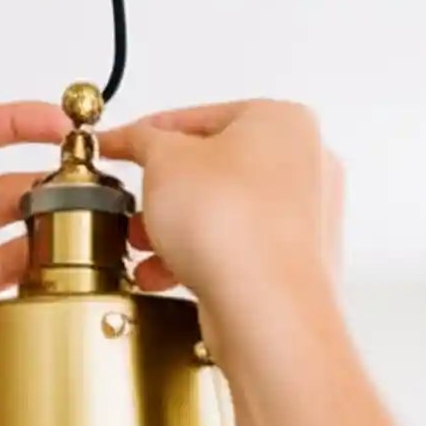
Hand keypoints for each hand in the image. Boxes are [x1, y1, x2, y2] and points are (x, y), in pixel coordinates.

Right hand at [98, 100, 343, 306]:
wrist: (264, 307)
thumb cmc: (229, 224)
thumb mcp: (164, 160)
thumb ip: (145, 140)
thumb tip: (140, 138)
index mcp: (282, 121)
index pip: (198, 117)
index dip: (148, 134)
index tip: (119, 146)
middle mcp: (306, 164)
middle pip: (212, 169)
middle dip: (164, 193)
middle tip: (132, 204)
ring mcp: (306, 218)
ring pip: (222, 213)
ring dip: (175, 230)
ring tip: (142, 246)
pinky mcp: (296, 264)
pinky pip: (236, 250)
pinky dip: (199, 258)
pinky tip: (162, 275)